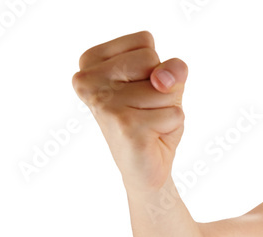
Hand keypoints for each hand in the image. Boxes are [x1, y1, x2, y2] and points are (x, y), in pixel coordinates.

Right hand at [72, 30, 188, 191]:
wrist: (144, 169)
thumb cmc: (151, 121)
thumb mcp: (165, 85)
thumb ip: (171, 68)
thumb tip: (163, 78)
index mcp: (90, 62)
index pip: (144, 41)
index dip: (155, 67)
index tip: (138, 90)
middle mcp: (88, 81)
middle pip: (153, 60)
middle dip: (162, 88)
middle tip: (145, 110)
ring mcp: (105, 104)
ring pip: (165, 89)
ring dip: (167, 109)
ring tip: (148, 124)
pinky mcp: (126, 126)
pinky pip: (174, 113)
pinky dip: (172, 126)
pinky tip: (152, 137)